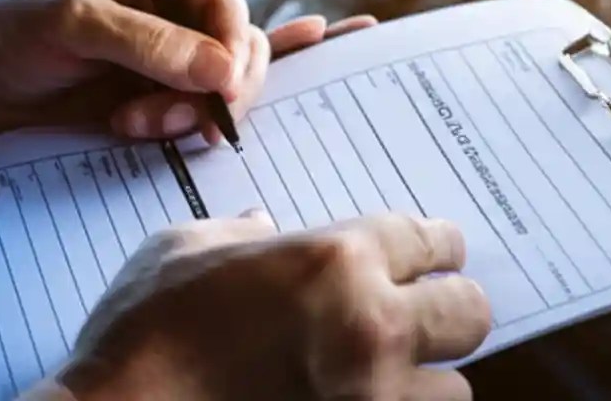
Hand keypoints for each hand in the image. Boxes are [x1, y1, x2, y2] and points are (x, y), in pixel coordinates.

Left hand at [0, 0, 374, 143]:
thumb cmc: (2, 33)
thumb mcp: (72, 26)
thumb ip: (149, 45)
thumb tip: (222, 70)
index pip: (219, 0)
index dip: (231, 44)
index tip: (222, 87)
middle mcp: (164, 9)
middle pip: (233, 44)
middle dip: (212, 89)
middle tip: (174, 121)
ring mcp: (160, 55)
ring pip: (220, 83)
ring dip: (191, 115)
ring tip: (137, 128)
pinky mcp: (150, 95)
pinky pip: (210, 89)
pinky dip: (253, 80)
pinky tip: (313, 46)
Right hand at [48, 211, 490, 400]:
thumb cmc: (141, 335)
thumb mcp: (181, 250)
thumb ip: (237, 233)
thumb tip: (263, 226)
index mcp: (333, 259)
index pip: (432, 240)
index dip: (436, 247)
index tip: (436, 255)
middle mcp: (371, 326)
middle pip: (469, 311)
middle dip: (448, 308)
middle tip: (422, 312)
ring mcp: (372, 399)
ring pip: (455, 389)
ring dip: (428, 380)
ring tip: (392, 376)